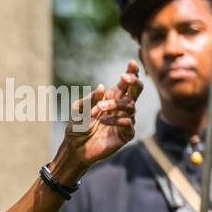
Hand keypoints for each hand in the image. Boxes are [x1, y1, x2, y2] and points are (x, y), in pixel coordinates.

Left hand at [52, 61, 141, 181]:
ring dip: (115, 104)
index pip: (126, 83)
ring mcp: (125, 121)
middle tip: (125, 78)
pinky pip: (128, 123)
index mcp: (111, 99)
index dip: (131, 72)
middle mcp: (121, 108)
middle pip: (136, 91)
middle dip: (134, 82)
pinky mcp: (125, 134)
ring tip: (99, 108)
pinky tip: (103, 121)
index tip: (131, 63)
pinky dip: (115, 120)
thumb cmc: (76, 128)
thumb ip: (88, 100)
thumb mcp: (77, 111)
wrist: (75, 149)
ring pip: (131, 106)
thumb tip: (102, 87)